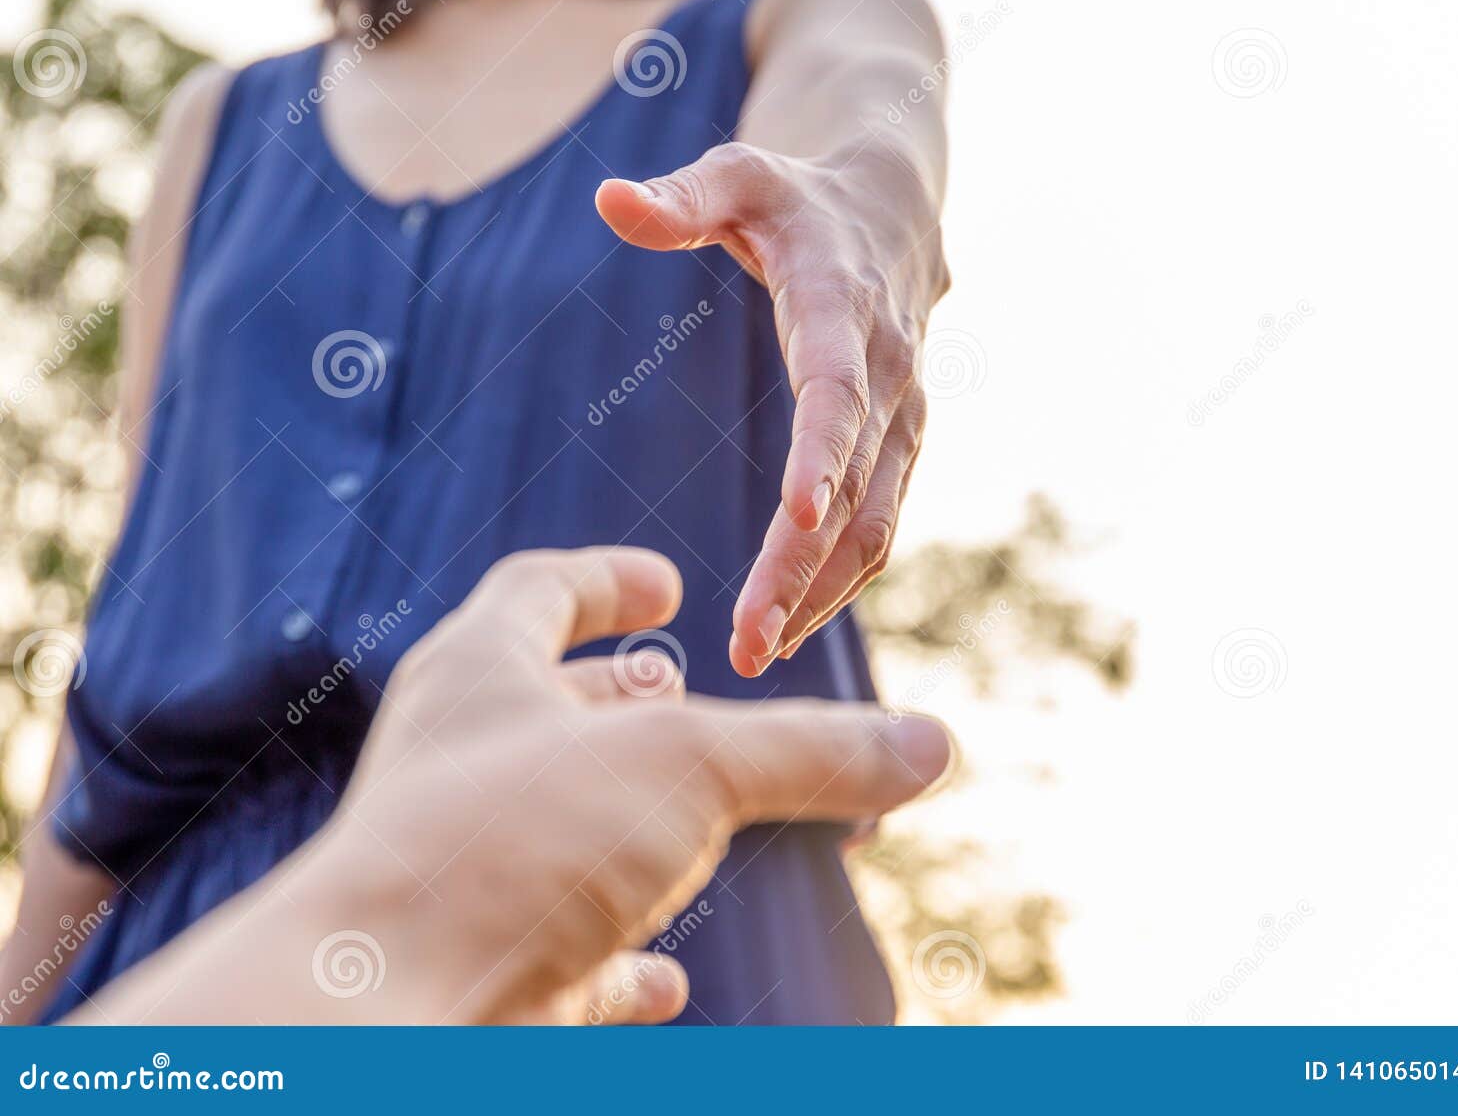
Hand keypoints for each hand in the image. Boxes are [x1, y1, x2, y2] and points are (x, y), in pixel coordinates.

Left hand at [311, 547, 954, 1022]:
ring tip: (709, 821)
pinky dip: (625, 966)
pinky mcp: (490, 976)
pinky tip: (669, 984)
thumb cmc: (508, 851)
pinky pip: (564, 962)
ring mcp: (474, 877)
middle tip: (697, 694)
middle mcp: (465, 769)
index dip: (607, 579)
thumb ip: (809, 752)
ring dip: (636, 825)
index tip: (665, 583)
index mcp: (481, 678)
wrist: (381, 1022)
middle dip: (630, 701)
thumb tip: (931, 745)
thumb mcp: (685, 769)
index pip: (540, 591)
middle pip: (550, 712)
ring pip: (559, 834)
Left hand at [596, 138, 949, 675]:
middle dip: (800, 568)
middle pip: (849, 485)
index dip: (821, 449)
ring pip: (873, 524)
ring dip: (821, 595)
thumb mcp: (738, 174)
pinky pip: (878, 527)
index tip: (797, 512)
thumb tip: (608, 199)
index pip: (836, 388)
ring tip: (757, 655)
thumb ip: (679, 197)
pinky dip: (839, 581)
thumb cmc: (796, 196)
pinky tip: (790, 625)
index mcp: (843, 308)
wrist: (893, 211)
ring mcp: (902, 416)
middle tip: (746, 644)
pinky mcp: (900, 447)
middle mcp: (887, 372)